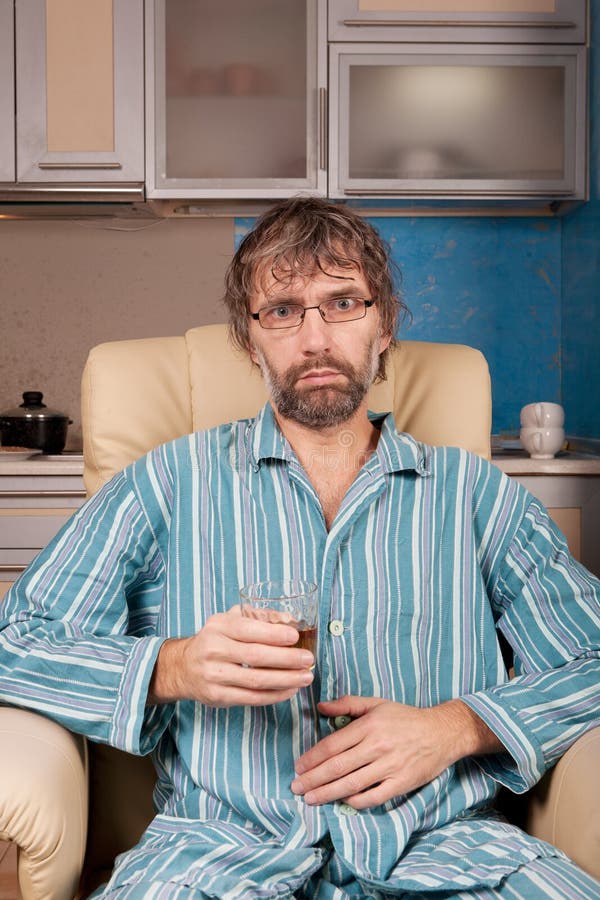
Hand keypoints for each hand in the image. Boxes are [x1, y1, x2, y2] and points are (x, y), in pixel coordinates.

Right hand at [148, 607, 313, 706]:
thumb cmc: (215, 639)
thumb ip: (259, 616)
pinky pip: (252, 698)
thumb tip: (290, 620)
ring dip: (286, 680)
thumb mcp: (230, 620)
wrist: (183, 667)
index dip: (274, 634)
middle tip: (308, 659)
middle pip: (255, 656)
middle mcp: (213, 650)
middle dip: (287, 659)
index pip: (248, 630)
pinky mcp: (218, 697)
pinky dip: (275, 695)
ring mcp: (214, 675)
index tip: (295, 637)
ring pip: (256, 681)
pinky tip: (290, 690)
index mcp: (218, 627)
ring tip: (305, 677)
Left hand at [291, 696, 502, 808]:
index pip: (333, 744)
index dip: (312, 757)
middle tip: (296, 787)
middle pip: (337, 767)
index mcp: (369, 725)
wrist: (441, 732)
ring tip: (310, 799)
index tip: (298, 766)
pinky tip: (342, 802)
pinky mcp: (401, 783)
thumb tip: (320, 707)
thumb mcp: (376, 703)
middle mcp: (377, 746)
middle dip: (313, 779)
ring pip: (351, 784)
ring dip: (327, 793)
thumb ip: (347, 704)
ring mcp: (389, 766)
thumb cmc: (405, 717)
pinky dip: (356, 802)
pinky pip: (373, 797)